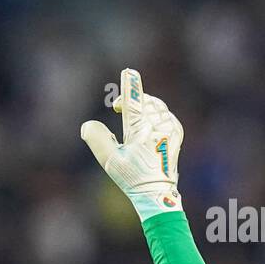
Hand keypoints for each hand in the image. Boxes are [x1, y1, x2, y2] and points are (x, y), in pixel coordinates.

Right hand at [81, 69, 183, 220]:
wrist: (157, 192)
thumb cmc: (131, 177)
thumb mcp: (109, 161)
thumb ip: (96, 139)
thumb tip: (88, 124)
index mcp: (140, 130)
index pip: (135, 102)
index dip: (130, 85)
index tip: (128, 71)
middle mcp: (158, 126)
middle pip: (145, 101)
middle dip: (133, 99)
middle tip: (118, 106)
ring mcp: (170, 128)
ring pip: (156, 106)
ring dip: (143, 106)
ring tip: (131, 117)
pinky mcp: (176, 132)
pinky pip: (164, 113)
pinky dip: (154, 113)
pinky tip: (147, 123)